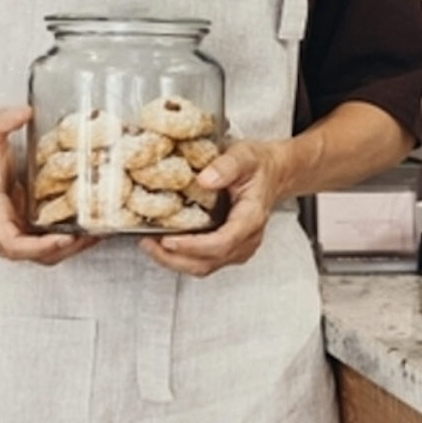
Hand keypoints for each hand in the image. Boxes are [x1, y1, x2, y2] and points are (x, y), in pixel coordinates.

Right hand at [0, 105, 95, 264]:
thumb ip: (2, 122)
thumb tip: (24, 112)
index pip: (12, 243)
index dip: (38, 246)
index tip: (63, 238)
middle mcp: (3, 231)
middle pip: (35, 255)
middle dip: (65, 249)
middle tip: (92, 235)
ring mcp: (16, 235)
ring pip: (46, 255)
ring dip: (73, 248)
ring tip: (98, 233)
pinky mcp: (27, 234)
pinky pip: (50, 247)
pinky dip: (71, 242)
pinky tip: (91, 230)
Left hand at [143, 136, 292, 276]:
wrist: (273, 173)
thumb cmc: (259, 165)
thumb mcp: (244, 155)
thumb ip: (227, 166)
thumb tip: (205, 180)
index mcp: (252, 217)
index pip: (224, 242)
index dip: (194, 246)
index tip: (168, 240)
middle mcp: (247, 238)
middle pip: (209, 261)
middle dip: (175, 258)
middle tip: (148, 244)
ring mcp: (239, 247)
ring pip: (204, 266)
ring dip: (174, 261)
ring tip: (150, 245)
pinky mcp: (229, 249)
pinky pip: (204, 262)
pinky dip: (181, 257)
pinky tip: (164, 245)